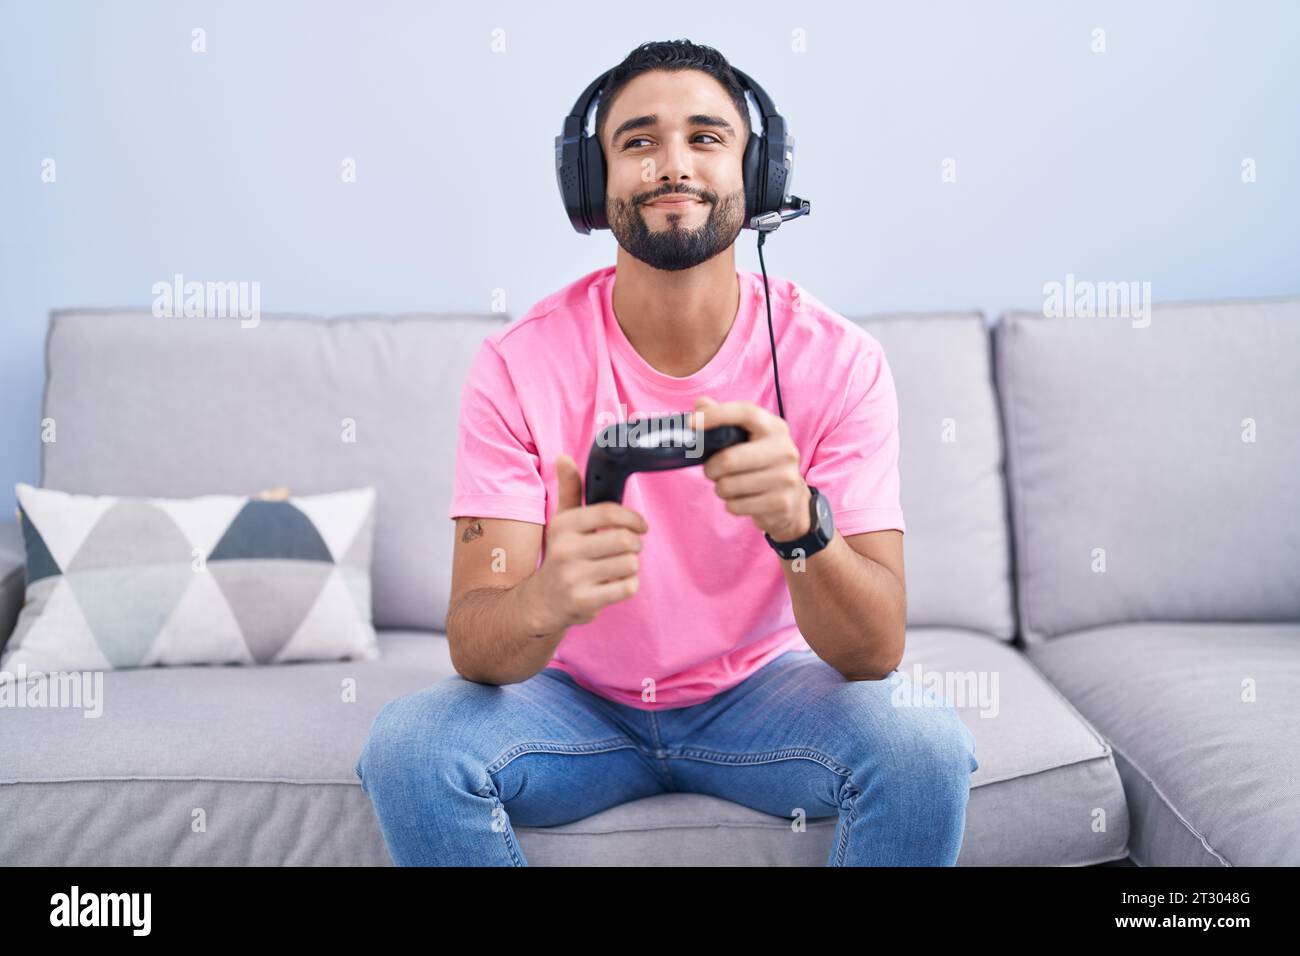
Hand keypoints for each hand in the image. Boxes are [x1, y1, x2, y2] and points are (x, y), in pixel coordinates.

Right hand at [527, 453, 649, 633]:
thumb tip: (563, 457)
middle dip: (635, 545)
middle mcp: (565, 550)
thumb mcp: (561, 522)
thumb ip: (569, 490)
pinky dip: (628, 585)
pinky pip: (628, 587)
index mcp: (563, 526)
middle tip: (629, 549)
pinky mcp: (585, 602)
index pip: (609, 512)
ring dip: (631, 566)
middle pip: (626, 540)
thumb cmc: (560, 555)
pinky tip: (613, 584)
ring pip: (630, 564)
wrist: (539, 602)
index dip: (634, 518)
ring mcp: (574, 577)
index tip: (641, 526)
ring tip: (617, 567)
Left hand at [691, 396, 811, 541]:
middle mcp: (785, 450)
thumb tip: (700, 403)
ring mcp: (786, 478)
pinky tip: (742, 499)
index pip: (746, 412)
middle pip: (729, 459)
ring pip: (729, 485)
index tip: (691, 423)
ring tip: (729, 485)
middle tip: (711, 470)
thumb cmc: (761, 463)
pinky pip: (736, 505)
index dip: (717, 415)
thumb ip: (724, 419)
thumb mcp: (749, 438)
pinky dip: (731, 504)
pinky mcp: (781, 503)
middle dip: (711, 468)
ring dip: (720, 488)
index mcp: (775, 428)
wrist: (793, 500)